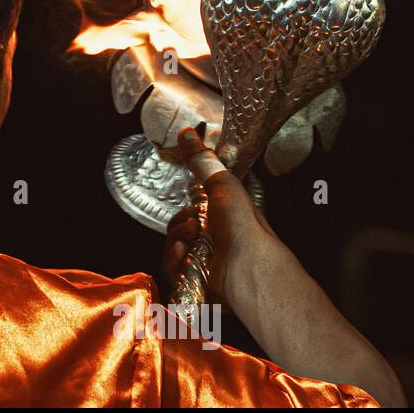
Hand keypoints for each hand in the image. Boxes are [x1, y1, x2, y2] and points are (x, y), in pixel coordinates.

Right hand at [162, 127, 276, 305]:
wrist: (245, 266)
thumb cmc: (242, 226)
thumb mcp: (222, 183)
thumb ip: (202, 159)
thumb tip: (186, 132)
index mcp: (221, 221)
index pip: (189, 213)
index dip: (188, 210)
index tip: (194, 207)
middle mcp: (211, 242)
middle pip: (176, 229)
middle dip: (182, 224)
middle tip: (197, 225)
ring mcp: (201, 261)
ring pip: (170, 247)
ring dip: (178, 241)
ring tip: (194, 242)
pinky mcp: (191, 280)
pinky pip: (169, 267)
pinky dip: (175, 260)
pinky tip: (188, 258)